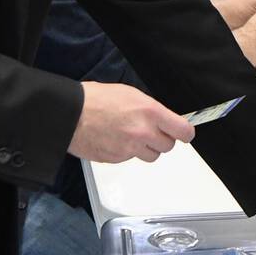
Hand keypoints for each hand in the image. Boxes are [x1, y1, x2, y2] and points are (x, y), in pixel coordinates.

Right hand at [68, 82, 194, 162]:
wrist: (70, 113)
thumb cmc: (96, 99)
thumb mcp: (131, 94)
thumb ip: (151, 110)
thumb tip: (164, 120)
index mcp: (150, 112)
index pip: (182, 131)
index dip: (185, 133)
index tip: (184, 133)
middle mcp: (143, 132)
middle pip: (168, 147)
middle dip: (162, 139)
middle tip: (151, 131)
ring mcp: (130, 148)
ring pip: (151, 156)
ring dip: (146, 148)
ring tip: (131, 135)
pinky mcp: (117, 159)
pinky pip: (131, 159)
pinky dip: (127, 152)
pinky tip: (116, 139)